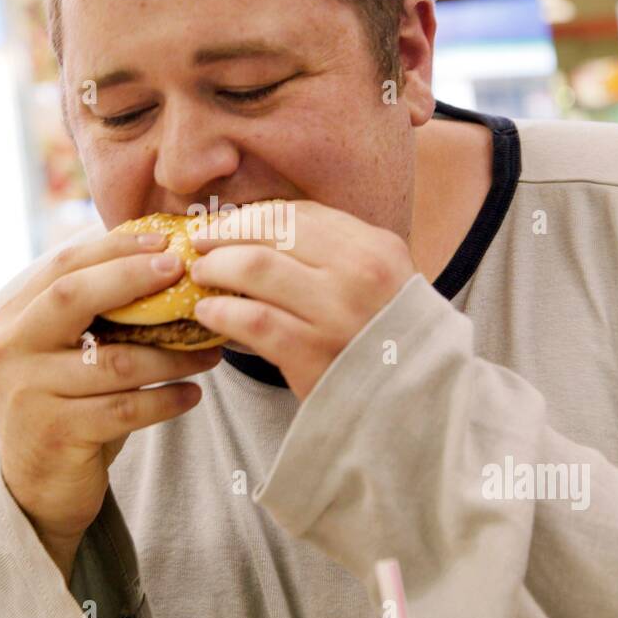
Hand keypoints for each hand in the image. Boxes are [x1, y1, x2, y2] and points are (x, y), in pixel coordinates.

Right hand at [0, 230, 221, 580]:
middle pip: (72, 297)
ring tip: (211, 351)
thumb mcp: (69, 351)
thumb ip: (97, 311)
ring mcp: (28, 392)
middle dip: (132, 277)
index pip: (62, 265)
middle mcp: (11, 348)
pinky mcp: (55, 434)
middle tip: (184, 271)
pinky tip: (193, 395)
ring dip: (172, 354)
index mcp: (15, 317)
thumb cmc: (70, 404)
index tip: (166, 240)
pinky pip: (125, 409)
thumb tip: (166, 259)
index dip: (114, 248)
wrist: (38, 487)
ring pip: (114, 361)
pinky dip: (166, 400)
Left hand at [188, 200, 417, 399]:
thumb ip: (336, 252)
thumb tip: (263, 228)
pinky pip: (253, 321)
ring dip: (217, 267)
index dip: (252, 216)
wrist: (417, 403)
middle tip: (201, 242)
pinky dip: (221, 313)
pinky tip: (207, 314)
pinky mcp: (314, 354)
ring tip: (201, 275)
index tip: (226, 223)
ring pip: (256, 268)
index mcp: (375, 248)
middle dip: (225, 233)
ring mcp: (336, 314)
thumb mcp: (382, 281)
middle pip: (272, 232)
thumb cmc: (387, 339)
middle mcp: (359, 274)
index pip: (299, 214)